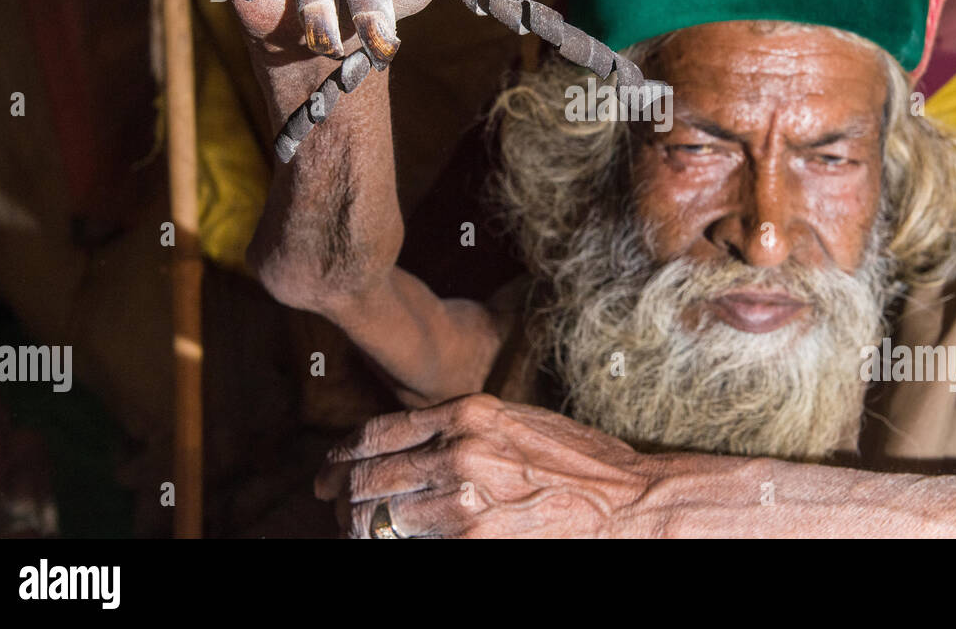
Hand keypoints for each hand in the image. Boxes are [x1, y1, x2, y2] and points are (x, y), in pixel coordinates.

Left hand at [314, 394, 656, 537]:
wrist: (626, 501)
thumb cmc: (578, 461)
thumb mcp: (515, 422)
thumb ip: (461, 428)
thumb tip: (412, 447)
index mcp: (467, 411)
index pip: (376, 433)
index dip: (340, 455)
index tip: (328, 470)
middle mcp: (458, 448)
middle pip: (366, 477)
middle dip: (337, 496)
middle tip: (328, 506)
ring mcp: (463, 498)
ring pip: (376, 518)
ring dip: (357, 529)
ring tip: (355, 532)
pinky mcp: (472, 540)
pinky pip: (409, 545)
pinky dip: (392, 545)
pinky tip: (393, 543)